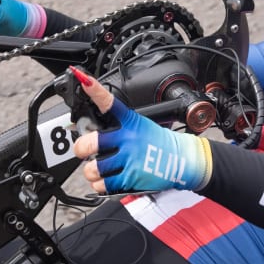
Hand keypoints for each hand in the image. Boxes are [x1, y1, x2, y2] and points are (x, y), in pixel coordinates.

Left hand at [71, 68, 211, 193]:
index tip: (83, 79)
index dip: (94, 90)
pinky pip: (102, 184)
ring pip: (92, 168)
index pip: (109, 102)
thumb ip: (118, 128)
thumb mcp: (141, 126)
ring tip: (99, 169)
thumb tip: (90, 136)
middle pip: (90, 143)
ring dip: (92, 171)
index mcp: (130, 121)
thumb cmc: (159, 144)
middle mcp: (128, 138)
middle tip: (84, 150)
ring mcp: (129, 158)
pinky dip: (100, 184)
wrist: (182, 161)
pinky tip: (107, 179)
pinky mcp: (131, 177)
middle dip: (81, 149)